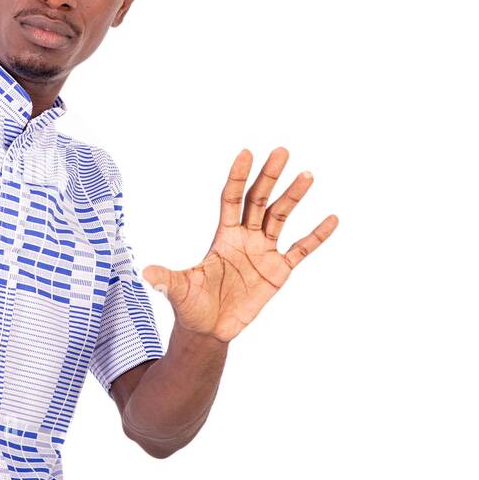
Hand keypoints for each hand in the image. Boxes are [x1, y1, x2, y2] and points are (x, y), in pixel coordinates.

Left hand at [141, 147, 337, 342]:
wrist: (209, 329)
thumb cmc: (191, 305)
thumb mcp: (178, 291)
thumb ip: (166, 279)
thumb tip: (146, 273)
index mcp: (222, 236)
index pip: (231, 199)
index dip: (237, 177)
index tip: (246, 153)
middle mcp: (244, 238)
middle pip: (259, 200)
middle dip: (269, 177)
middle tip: (281, 151)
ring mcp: (263, 252)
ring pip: (281, 217)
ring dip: (294, 196)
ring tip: (307, 174)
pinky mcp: (278, 270)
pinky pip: (301, 249)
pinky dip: (316, 235)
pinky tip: (332, 218)